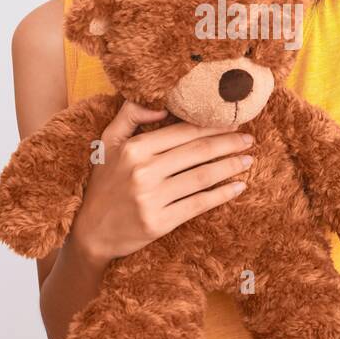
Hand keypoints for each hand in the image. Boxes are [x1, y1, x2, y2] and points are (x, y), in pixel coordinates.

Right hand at [69, 100, 254, 264]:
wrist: (90, 233)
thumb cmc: (103, 184)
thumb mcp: (107, 143)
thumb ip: (130, 115)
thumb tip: (162, 105)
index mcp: (133, 149)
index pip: (182, 132)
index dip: (211, 126)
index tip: (232, 123)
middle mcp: (143, 172)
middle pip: (197, 152)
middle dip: (228, 143)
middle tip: (249, 139)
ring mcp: (151, 199)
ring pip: (202, 177)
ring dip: (230, 166)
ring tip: (247, 160)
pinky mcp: (159, 223)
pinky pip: (198, 204)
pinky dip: (222, 194)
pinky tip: (238, 187)